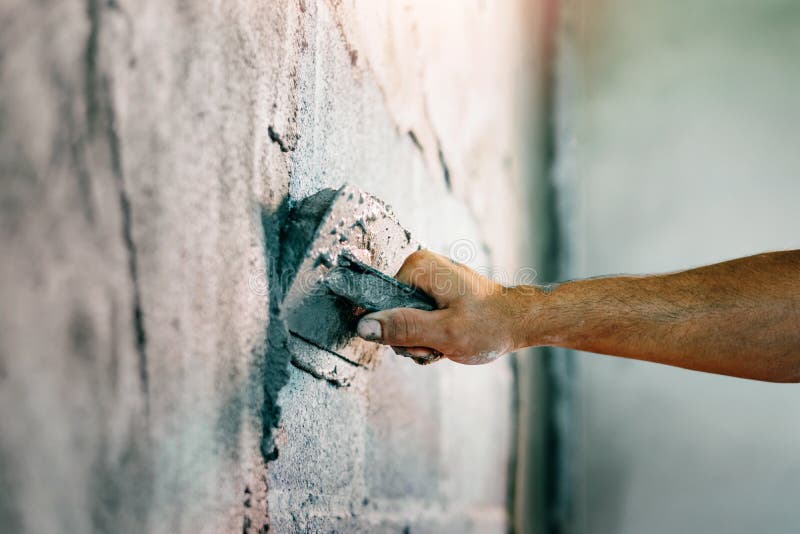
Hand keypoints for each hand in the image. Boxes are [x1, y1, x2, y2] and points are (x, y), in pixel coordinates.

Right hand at [355, 249, 528, 364]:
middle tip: (439, 344)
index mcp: (418, 267)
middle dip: (413, 337)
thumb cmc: (489, 324)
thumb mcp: (443, 333)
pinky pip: (418, 318)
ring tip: (447, 342)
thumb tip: (363, 326)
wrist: (521, 322)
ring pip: (405, 320)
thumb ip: (403, 328)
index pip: (382, 304)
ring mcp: (428, 279)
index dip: (399, 329)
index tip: (426, 339)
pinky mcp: (436, 292)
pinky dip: (431, 335)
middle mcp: (420, 267)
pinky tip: (449, 339)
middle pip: (393, 313)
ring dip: (423, 340)